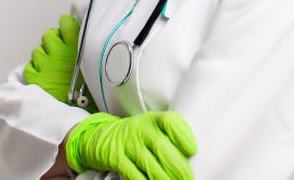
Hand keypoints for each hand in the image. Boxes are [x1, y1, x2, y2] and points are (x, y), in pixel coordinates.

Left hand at [23, 14, 97, 111]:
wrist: (81, 120)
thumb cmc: (93, 98)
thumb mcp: (98, 72)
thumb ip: (91, 56)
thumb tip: (88, 44)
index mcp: (78, 47)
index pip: (66, 23)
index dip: (65, 27)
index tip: (67, 30)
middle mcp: (60, 52)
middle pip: (49, 36)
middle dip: (53, 43)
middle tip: (60, 54)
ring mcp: (46, 64)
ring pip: (37, 51)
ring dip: (43, 58)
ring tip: (52, 70)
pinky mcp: (35, 78)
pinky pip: (29, 67)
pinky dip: (34, 72)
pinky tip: (43, 79)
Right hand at [65, 111, 196, 179]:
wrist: (101, 137)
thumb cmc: (135, 134)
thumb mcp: (151, 127)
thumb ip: (169, 135)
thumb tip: (190, 156)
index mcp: (153, 120)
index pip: (170, 121)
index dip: (183, 135)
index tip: (192, 150)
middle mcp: (141, 129)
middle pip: (162, 147)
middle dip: (178, 167)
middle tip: (187, 178)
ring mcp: (128, 144)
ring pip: (150, 165)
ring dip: (165, 179)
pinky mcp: (117, 158)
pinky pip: (134, 175)